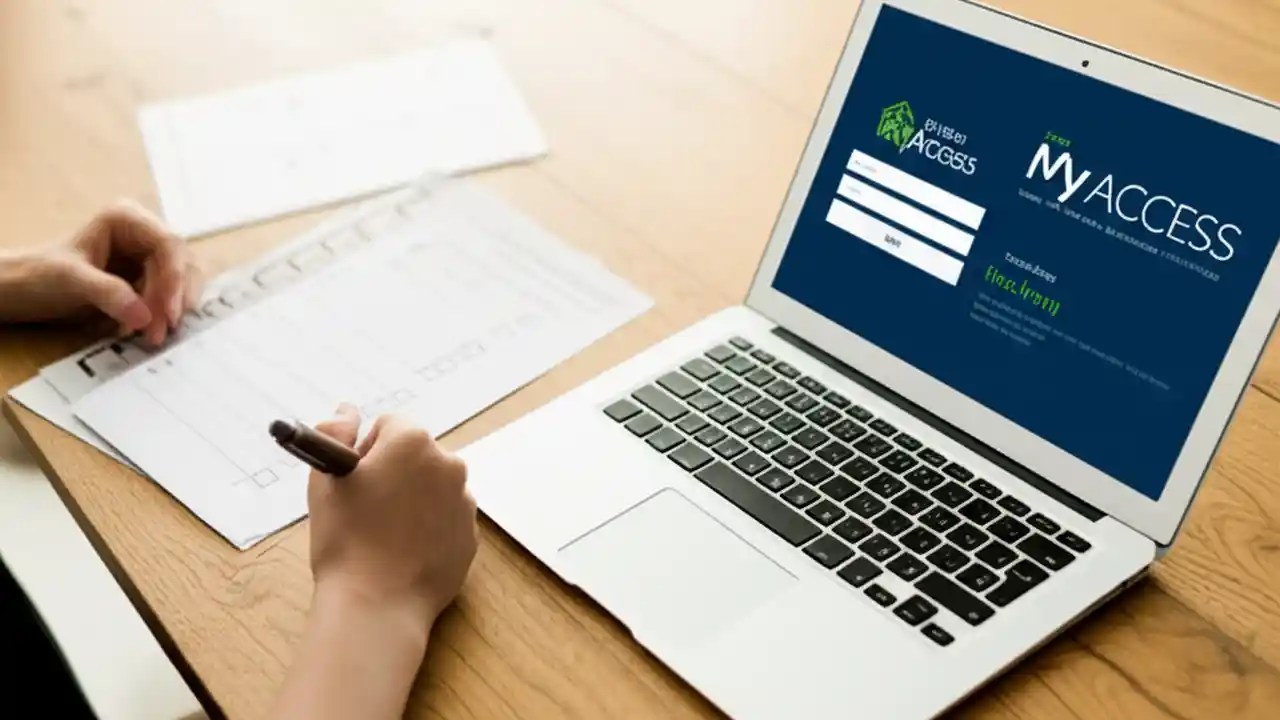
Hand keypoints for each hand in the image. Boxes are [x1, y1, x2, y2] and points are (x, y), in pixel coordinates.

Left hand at [0, 200, 202, 344]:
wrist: (20, 292)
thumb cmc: (39, 276)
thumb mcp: (71, 281)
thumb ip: (109, 294)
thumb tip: (146, 317)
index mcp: (127, 219)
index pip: (169, 245)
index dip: (175, 278)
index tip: (168, 313)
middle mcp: (143, 234)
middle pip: (180, 265)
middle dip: (172, 300)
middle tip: (161, 333)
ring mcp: (146, 258)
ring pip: (179, 283)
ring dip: (170, 312)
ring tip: (152, 337)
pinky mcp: (146, 281)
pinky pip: (167, 297)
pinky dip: (160, 316)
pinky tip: (145, 332)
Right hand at [308, 404, 478, 623]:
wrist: (377, 605)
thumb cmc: (346, 541)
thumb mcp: (325, 480)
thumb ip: (334, 434)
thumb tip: (346, 411)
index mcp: (413, 442)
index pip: (389, 425)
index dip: (367, 450)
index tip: (357, 479)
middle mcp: (448, 464)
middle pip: (416, 454)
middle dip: (394, 472)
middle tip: (368, 509)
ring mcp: (465, 501)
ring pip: (433, 487)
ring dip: (413, 499)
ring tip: (385, 535)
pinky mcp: (471, 535)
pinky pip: (446, 518)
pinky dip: (429, 527)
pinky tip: (404, 551)